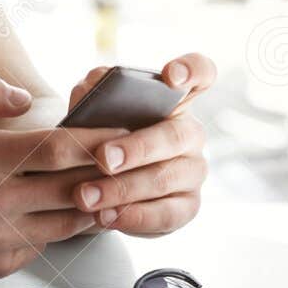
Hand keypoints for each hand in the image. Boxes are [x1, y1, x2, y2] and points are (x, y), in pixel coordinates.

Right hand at [0, 68, 124, 282]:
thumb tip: (24, 98)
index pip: (62, 149)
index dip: (100, 140)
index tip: (124, 132)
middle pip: (76, 186)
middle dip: (108, 173)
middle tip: (130, 159)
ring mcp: (0, 237)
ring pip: (69, 221)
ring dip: (91, 203)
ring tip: (106, 185)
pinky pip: (45, 244)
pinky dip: (58, 227)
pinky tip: (63, 210)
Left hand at [63, 53, 214, 237]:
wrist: (95, 179)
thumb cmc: (99, 134)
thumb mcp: (92, 109)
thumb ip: (93, 92)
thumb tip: (93, 87)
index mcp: (174, 99)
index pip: (200, 73)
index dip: (191, 70)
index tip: (170, 77)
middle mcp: (191, 133)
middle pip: (175, 136)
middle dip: (137, 148)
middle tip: (102, 158)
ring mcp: (193, 171)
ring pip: (166, 178)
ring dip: (123, 188)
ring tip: (86, 195)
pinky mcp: (187, 206)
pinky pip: (168, 214)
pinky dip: (134, 217)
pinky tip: (105, 217)